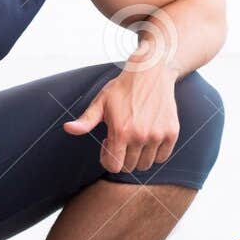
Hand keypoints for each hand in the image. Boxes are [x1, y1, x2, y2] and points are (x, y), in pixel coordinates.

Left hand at [63, 67, 178, 173]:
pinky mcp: (172, 132)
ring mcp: (158, 135)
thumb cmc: (123, 88)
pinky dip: (155, 153)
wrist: (151, 72)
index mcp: (120, 131)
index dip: (108, 158)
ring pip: (146, 164)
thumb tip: (68, 128)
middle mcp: (140, 136)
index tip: (108, 143)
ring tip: (134, 138)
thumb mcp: (101, 102)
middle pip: (130, 167)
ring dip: (139, 157)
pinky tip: (148, 137)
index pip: (114, 166)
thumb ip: (86, 120)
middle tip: (122, 138)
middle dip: (122, 157)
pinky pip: (162, 157)